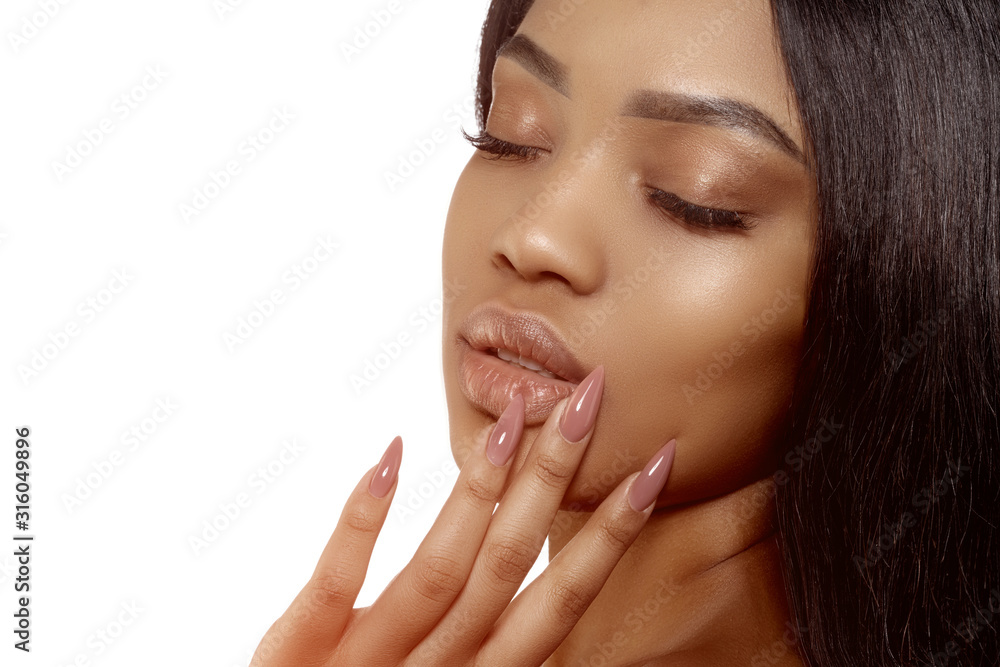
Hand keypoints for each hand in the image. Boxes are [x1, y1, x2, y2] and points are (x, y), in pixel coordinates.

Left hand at [250, 366, 676, 665]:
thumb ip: (490, 643)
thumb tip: (539, 585)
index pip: (559, 598)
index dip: (610, 534)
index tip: (651, 467)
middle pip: (509, 564)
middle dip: (553, 480)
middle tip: (589, 399)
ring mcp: (370, 657)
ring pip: (440, 568)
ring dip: (479, 489)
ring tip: (512, 416)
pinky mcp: (299, 648)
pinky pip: (336, 577)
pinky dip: (364, 516)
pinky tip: (390, 453)